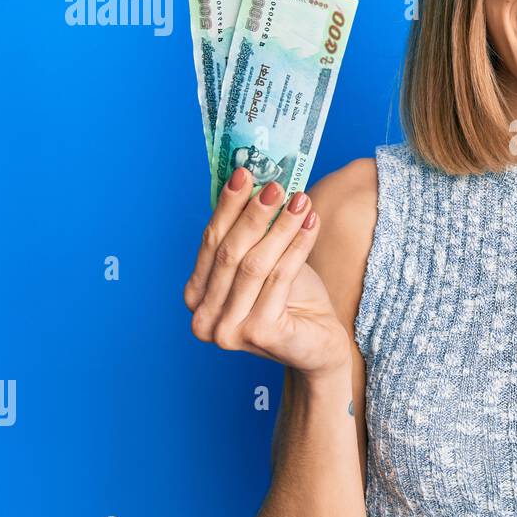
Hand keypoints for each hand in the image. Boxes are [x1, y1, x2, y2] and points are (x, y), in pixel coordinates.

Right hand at [183, 167, 350, 378]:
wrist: (319, 343)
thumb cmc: (291, 300)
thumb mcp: (266, 260)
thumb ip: (251, 233)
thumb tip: (253, 180)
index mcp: (197, 296)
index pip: (209, 243)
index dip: (227, 207)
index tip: (244, 173)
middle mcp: (204, 318)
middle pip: (229, 252)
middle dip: (254, 214)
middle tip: (276, 185)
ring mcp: (228, 330)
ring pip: (255, 264)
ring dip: (280, 227)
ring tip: (301, 201)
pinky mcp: (258, 334)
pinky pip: (279, 278)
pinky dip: (297, 246)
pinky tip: (311, 223)